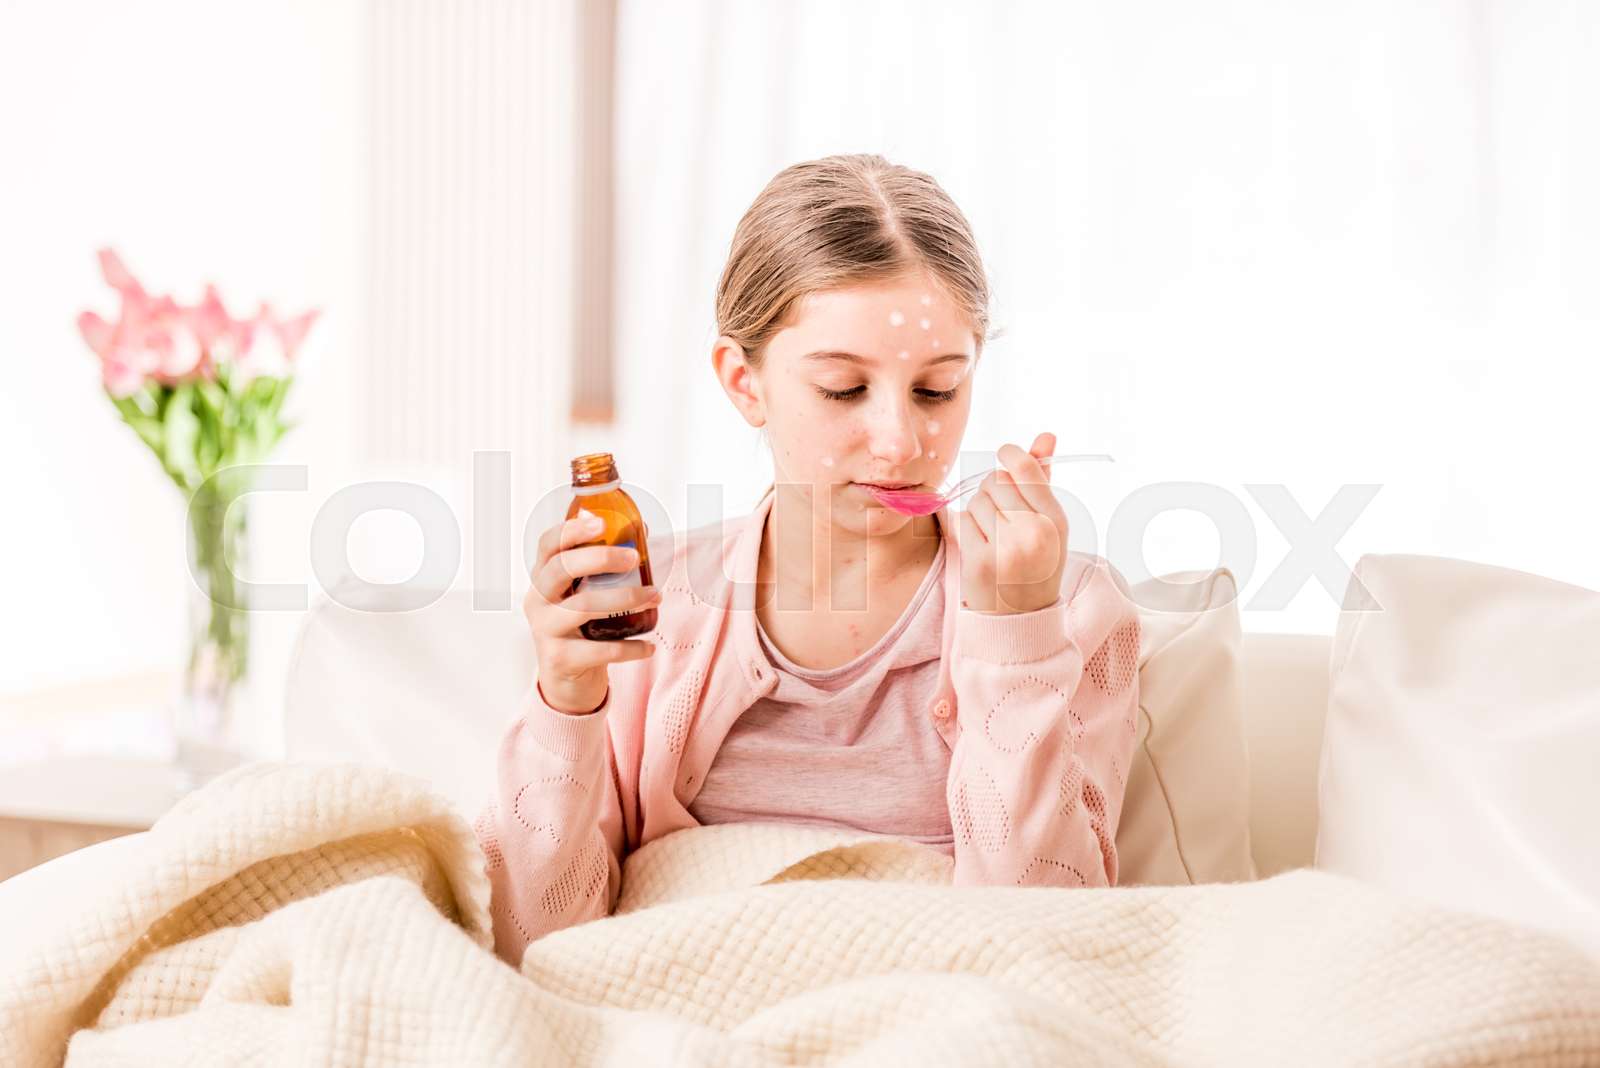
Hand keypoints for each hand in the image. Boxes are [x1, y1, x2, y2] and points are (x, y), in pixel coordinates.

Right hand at [524, 512, 660, 713]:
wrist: (566, 680)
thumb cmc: (580, 627)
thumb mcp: (584, 593)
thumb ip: (603, 565)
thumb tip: (640, 529)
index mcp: (543, 578)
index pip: (548, 545)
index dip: (571, 530)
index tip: (601, 523)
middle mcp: (537, 600)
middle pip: (561, 569)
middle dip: (600, 558)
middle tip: (634, 558)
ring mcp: (545, 630)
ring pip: (583, 607)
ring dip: (625, 599)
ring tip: (655, 597)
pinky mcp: (559, 659)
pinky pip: (599, 650)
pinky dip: (629, 648)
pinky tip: (649, 647)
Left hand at [956, 432, 1069, 614]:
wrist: (1021, 620)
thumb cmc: (1036, 565)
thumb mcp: (1050, 526)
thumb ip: (1043, 481)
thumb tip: (1045, 436)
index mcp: (1056, 521)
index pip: (1026, 468)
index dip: (1011, 454)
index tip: (1004, 454)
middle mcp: (1034, 533)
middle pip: (996, 480)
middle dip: (992, 487)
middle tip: (999, 508)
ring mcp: (1007, 548)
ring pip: (978, 499)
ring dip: (979, 509)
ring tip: (993, 532)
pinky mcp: (980, 561)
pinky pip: (964, 521)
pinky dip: (968, 528)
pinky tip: (981, 545)